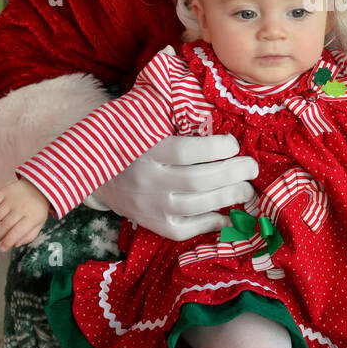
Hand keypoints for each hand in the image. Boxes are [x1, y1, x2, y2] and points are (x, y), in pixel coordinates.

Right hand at [0, 178, 49, 251]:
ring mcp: (12, 199)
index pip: (17, 233)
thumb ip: (30, 235)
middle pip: (5, 225)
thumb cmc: (37, 209)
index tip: (1, 248)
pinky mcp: (5, 191)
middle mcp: (21, 208)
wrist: (40, 186)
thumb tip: (15, 244)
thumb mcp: (40, 223)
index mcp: (32, 217)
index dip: (7, 242)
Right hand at [86, 134, 258, 239]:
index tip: (234, 143)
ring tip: (247, 189)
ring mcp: (149, 207)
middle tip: (251, 167)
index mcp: (146, 151)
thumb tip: (218, 118)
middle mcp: (147, 181)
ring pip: (196, 206)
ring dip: (228, 197)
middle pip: (198, 180)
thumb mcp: (145, 126)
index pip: (186, 151)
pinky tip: (226, 213)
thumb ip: (175, 121)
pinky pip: (185, 229)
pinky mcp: (152, 225)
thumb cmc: (132, 143)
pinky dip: (210, 222)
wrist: (95, 174)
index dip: (217, 148)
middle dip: (233, 173)